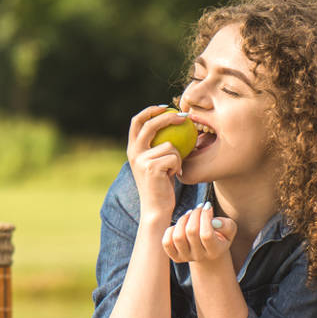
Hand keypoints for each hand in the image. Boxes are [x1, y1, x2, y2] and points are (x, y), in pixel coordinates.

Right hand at [127, 105, 189, 223]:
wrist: (156, 209)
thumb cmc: (162, 185)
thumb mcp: (156, 162)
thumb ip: (158, 145)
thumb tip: (172, 123)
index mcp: (132, 149)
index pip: (137, 121)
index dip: (150, 110)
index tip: (166, 108)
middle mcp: (133, 153)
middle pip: (151, 124)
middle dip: (168, 117)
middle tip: (184, 118)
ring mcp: (141, 160)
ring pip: (170, 145)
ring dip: (177, 157)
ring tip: (172, 170)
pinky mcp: (151, 167)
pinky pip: (174, 157)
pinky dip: (178, 166)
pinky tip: (172, 176)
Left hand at [162, 201, 237, 263]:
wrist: (208, 249)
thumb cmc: (219, 234)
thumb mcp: (229, 229)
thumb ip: (227, 225)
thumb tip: (214, 222)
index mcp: (215, 251)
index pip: (206, 234)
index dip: (205, 217)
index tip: (208, 206)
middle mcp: (200, 257)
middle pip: (191, 232)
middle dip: (194, 214)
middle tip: (198, 207)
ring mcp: (186, 258)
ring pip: (178, 236)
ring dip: (183, 220)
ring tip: (190, 214)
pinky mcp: (174, 256)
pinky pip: (166, 242)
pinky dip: (171, 230)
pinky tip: (181, 225)